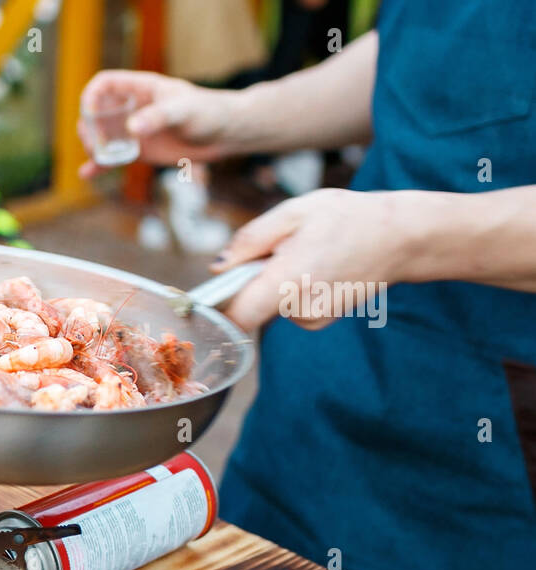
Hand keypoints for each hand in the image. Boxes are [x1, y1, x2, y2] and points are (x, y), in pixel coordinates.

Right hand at [78, 70, 241, 174]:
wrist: (226, 133)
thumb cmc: (209, 112)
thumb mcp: (184, 111)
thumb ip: (158, 117)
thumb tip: (131, 128)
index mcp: (141, 88)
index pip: (104, 84)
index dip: (90, 96)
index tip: (88, 114)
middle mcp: (133, 108)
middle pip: (97, 112)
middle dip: (89, 127)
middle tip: (94, 144)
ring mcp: (135, 130)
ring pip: (103, 137)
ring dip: (94, 147)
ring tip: (99, 158)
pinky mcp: (141, 150)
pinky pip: (115, 157)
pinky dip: (101, 166)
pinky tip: (86, 173)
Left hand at [213, 188, 406, 330]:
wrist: (400, 237)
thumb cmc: (347, 218)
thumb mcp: (294, 212)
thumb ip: (250, 240)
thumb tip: (216, 268)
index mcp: (288, 281)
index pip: (236, 317)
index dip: (214, 310)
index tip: (204, 298)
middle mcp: (300, 309)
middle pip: (248, 307)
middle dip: (248, 282)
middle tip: (274, 251)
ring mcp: (312, 319)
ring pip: (267, 306)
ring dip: (272, 283)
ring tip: (304, 253)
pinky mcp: (319, 321)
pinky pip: (287, 308)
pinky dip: (290, 290)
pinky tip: (315, 268)